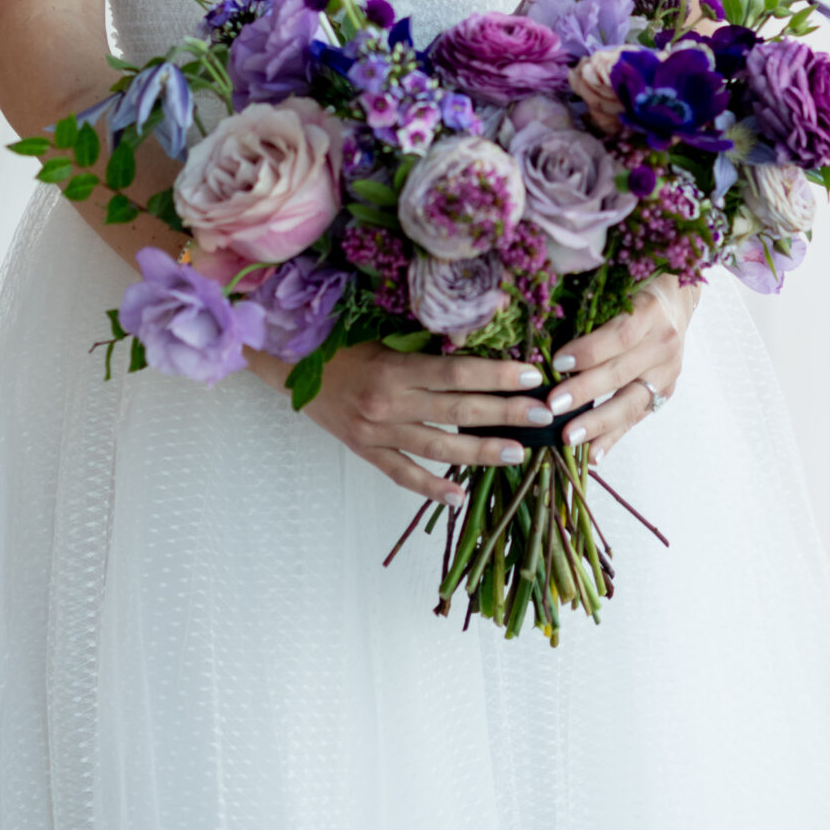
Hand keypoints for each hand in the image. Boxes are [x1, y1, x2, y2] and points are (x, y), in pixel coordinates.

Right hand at [292, 344, 561, 506]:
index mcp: (394, 368)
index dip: (496, 376)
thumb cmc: (339, 340)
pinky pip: (402, 475)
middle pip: (457, 411)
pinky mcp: (365, 452)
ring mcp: (376, 433)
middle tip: (542, 416)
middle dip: (504, 414)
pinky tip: (458, 497)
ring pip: (437, 448)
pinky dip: (431, 488)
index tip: (532, 377)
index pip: (457, 373)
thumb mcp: (382, 333)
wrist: (288, 363)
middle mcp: (388, 403)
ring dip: (480, 453)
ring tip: (516, 454)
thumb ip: (424, 342)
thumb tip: (476, 338)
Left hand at [549, 274, 700, 463]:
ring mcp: (668, 371)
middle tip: (552, 406)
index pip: (620, 334)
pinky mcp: (666, 391)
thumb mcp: (618, 281)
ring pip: (632, 402)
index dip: (589, 351)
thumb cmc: (635, 284)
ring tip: (569, 439)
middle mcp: (664, 342)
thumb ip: (589, 299)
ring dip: (598, 423)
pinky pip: (637, 417)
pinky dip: (613, 437)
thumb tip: (543, 321)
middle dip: (585, 392)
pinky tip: (592, 454)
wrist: (677, 297)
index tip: (557, 364)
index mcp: (651, 309)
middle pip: (622, 372)